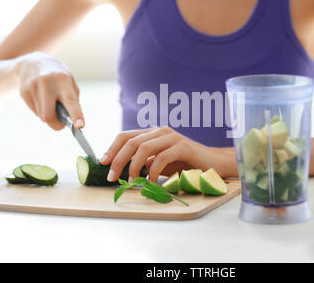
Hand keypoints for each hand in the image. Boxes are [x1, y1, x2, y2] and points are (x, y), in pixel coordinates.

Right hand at [15, 52, 83, 130]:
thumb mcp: (69, 81)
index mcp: (62, 78)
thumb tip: (69, 120)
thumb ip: (72, 99)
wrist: (33, 62)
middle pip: (48, 115)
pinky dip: (40, 110)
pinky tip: (40, 98)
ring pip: (41, 115)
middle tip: (61, 124)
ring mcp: (32, 86)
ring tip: (49, 101)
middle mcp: (46, 81)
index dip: (76, 114)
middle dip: (55, 124)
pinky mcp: (23, 91)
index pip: (70, 100)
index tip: (80, 126)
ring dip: (48, 114)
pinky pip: (34, 111)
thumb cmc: (57, 76)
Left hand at [100, 126, 237, 181]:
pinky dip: (152, 172)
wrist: (211, 163)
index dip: (112, 148)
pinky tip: (151, 182)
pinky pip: (161, 158)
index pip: (125, 135)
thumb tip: (119, 169)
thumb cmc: (184, 164)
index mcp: (152, 133)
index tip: (102, 162)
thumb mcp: (159, 162)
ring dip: (133, 166)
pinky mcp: (183, 146)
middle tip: (112, 176)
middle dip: (118, 159)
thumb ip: (143, 161)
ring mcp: (172, 137)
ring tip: (131, 181)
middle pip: (131, 142)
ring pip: (144, 148)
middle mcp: (160, 131)